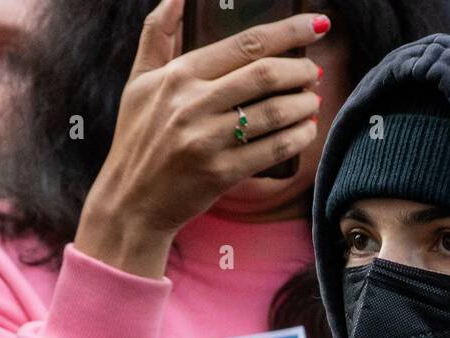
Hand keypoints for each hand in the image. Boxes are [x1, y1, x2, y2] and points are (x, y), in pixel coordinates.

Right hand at [75, 0, 325, 278]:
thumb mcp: (138, 83)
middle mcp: (193, 103)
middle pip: (264, 75)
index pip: (245, 44)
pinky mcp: (220, 173)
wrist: (131, 201)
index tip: (318, 25)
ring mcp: (207, 140)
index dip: (288, 31)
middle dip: (300, 71)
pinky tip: (307, 132)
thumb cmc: (137, 139)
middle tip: (313, 73)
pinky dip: (297, 138)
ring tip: (313, 102)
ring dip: (303, 105)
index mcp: (179, 75)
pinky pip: (271, 150)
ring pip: (272, 113)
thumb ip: (157, 35)